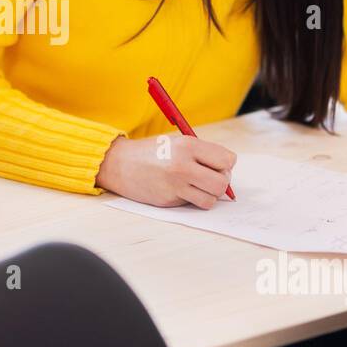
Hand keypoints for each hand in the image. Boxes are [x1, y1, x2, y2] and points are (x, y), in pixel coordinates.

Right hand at [96, 135, 236, 209]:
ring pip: (211, 199)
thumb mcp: (177, 142)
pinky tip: (181, 190)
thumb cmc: (152, 152)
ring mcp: (175, 185)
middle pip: (222, 182)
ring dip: (208, 195)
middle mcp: (183, 165)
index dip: (225, 164)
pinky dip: (192, 200)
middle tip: (211, 178)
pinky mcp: (169, 200)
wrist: (120, 164)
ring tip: (197, 186)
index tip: (217, 165)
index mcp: (187, 145)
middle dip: (221, 182)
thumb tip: (227, 170)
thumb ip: (202, 153)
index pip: (227, 160)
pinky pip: (194, 204)